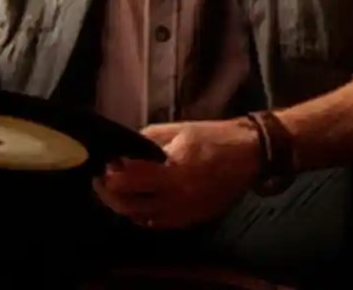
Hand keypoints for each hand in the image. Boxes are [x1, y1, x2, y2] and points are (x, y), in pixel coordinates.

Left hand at [92, 118, 261, 229]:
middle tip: (101, 181)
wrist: (250, 154)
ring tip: (117, 191)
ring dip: (124, 206)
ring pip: (140, 218)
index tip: (104, 165)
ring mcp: (184, 212)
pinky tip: (139, 203)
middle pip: (128, 205)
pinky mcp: (192, 219)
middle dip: (110, 193)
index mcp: (173, 171)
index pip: (128, 181)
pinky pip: (158, 223)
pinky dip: (143, 215)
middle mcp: (177, 197)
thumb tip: (124, 152)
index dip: (110, 175)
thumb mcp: (178, 130)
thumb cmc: (214, 136)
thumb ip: (147, 141)